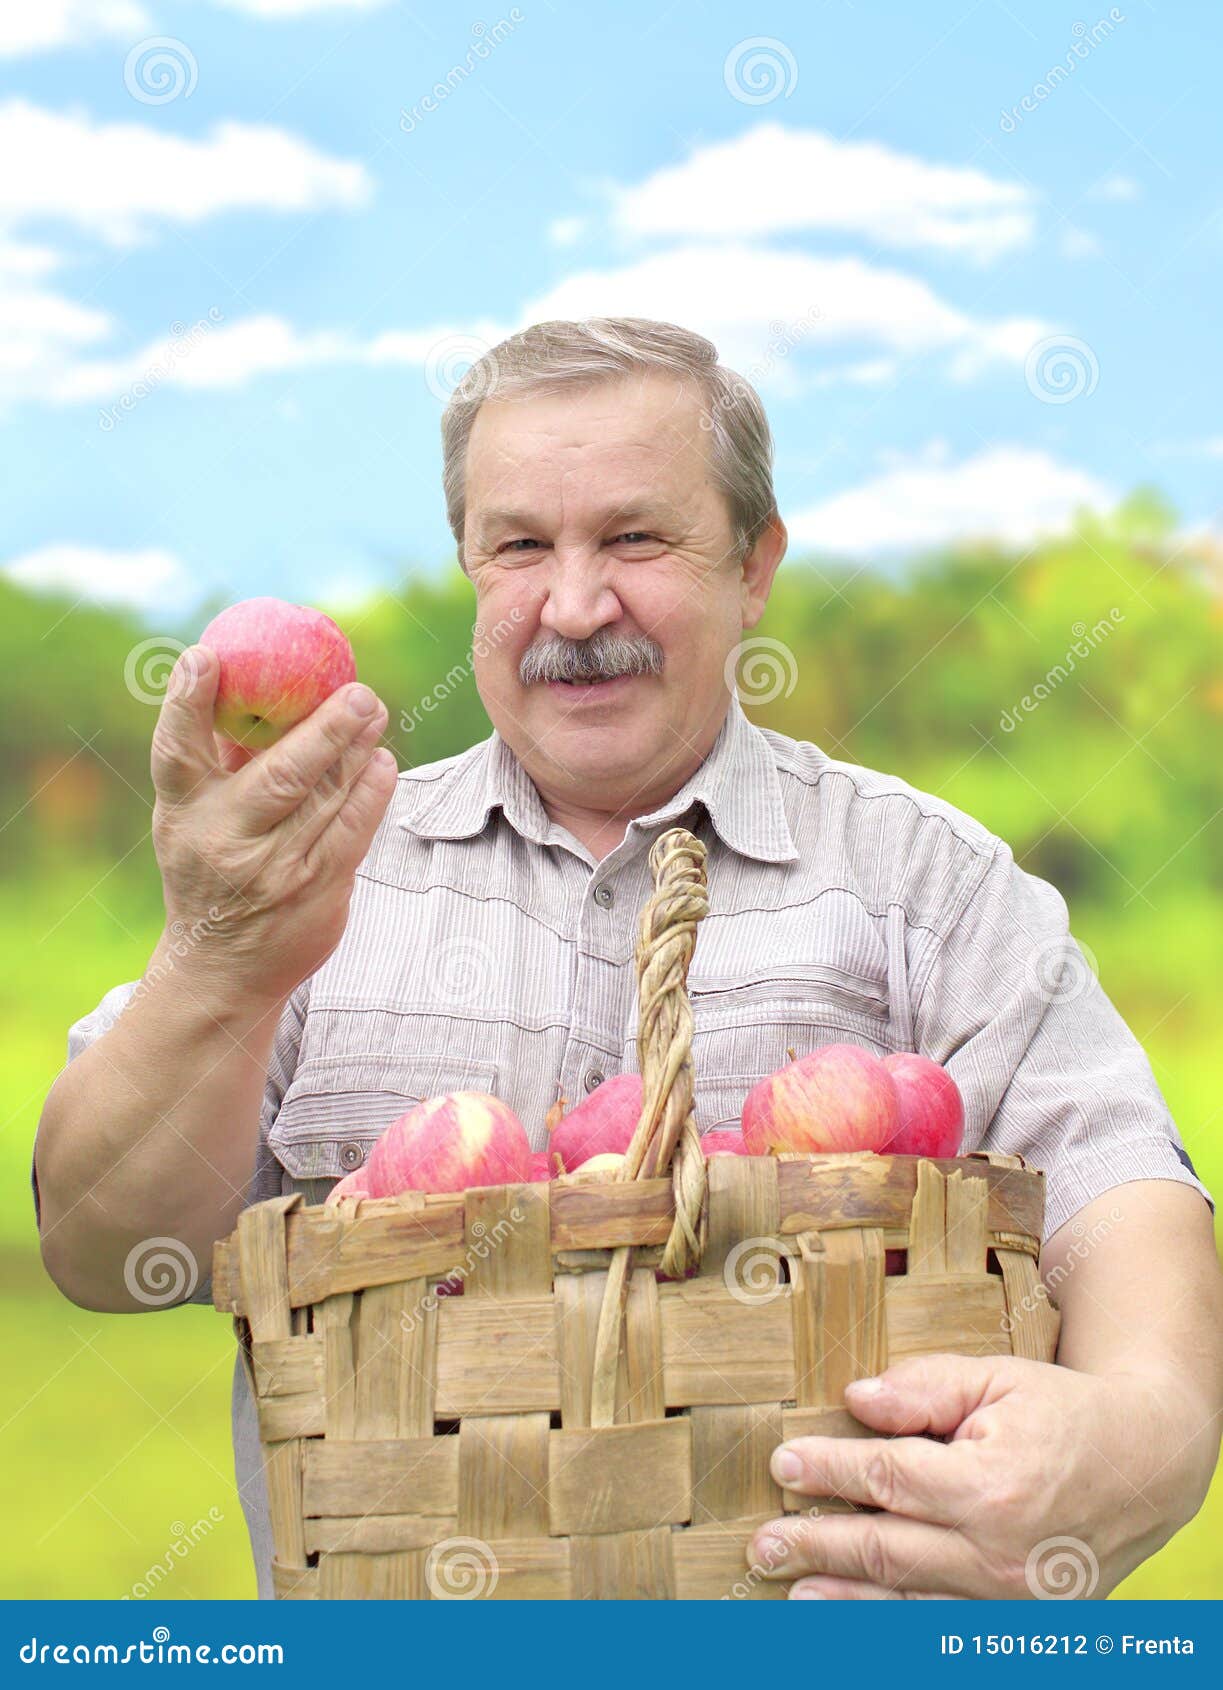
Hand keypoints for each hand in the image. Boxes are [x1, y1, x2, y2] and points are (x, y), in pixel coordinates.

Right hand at [149, 643, 397, 1009]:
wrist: (221, 968)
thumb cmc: (209, 868)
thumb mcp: (191, 818)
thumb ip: (217, 759)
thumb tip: (247, 680)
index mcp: (183, 812)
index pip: (176, 752)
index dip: (186, 702)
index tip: (204, 655)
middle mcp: (225, 840)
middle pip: (278, 775)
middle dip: (323, 728)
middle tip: (357, 690)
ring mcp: (273, 868)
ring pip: (325, 798)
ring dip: (358, 751)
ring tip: (374, 711)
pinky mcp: (316, 890)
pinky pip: (352, 831)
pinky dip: (372, 793)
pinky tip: (383, 763)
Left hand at [748, 1353, 1203, 1598]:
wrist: (1144, 1467)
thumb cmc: (1062, 1413)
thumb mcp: (997, 1378)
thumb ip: (925, 1387)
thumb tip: (857, 1401)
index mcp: (990, 1484)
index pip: (888, 1478)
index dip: (830, 1471)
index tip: (784, 1464)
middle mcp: (997, 1553)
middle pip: (886, 1550)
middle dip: (817, 1544)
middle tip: (765, 1542)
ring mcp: (1009, 1600)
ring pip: (909, 1602)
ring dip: (844, 1600)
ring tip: (793, 1592)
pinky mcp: (1018, 1624)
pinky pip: (944, 1628)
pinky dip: (895, 1625)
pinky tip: (855, 1618)